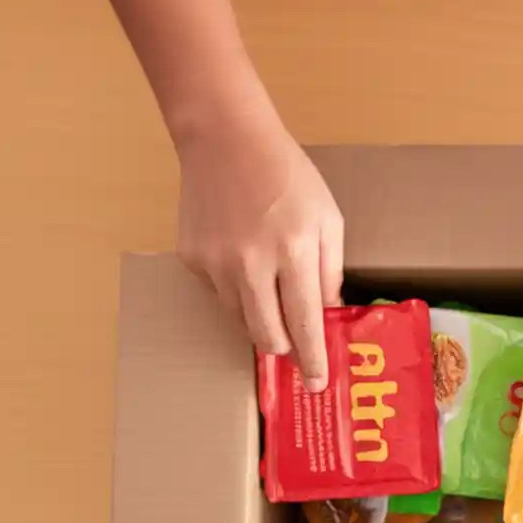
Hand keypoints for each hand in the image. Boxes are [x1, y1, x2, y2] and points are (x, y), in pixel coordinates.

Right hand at [176, 119, 342, 391]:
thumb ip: (330, 270)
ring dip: (260, 317)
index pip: (305, 324)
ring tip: (269, 287)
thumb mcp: (328, 218)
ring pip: (241, 319)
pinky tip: (241, 255)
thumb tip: (327, 316)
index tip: (318, 383)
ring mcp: (216, 264)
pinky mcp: (192, 259)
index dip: (312, 359)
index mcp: (295, 251)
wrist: (225, 139)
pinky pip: (219, 292)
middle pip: (267, 336)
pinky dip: (235, 287)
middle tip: (296, 352)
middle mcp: (252, 264)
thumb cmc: (288, 175)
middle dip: (284, 350)